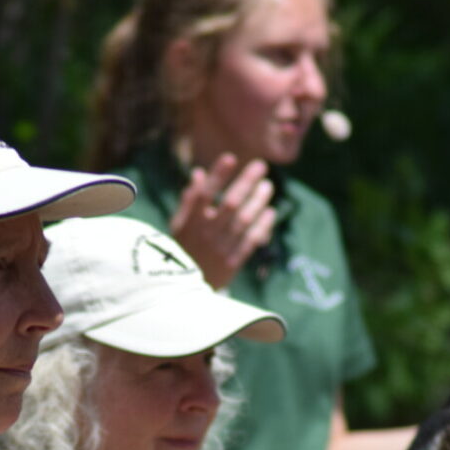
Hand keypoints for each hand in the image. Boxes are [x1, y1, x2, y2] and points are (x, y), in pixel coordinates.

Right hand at [169, 153, 275, 289]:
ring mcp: (220, 249)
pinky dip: (262, 226)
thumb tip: (198, 173)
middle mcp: (206, 234)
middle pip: (230, 203)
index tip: (230, 158)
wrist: (184, 292)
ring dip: (258, 201)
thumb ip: (189, 200)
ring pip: (244, 220)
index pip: (204, 193)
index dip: (218, 175)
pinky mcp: (232, 263)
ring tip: (268, 186)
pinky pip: (251, 241)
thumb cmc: (183, 251)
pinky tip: (270, 212)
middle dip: (246, 182)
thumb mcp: (178, 226)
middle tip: (261, 166)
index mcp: (190, 223)